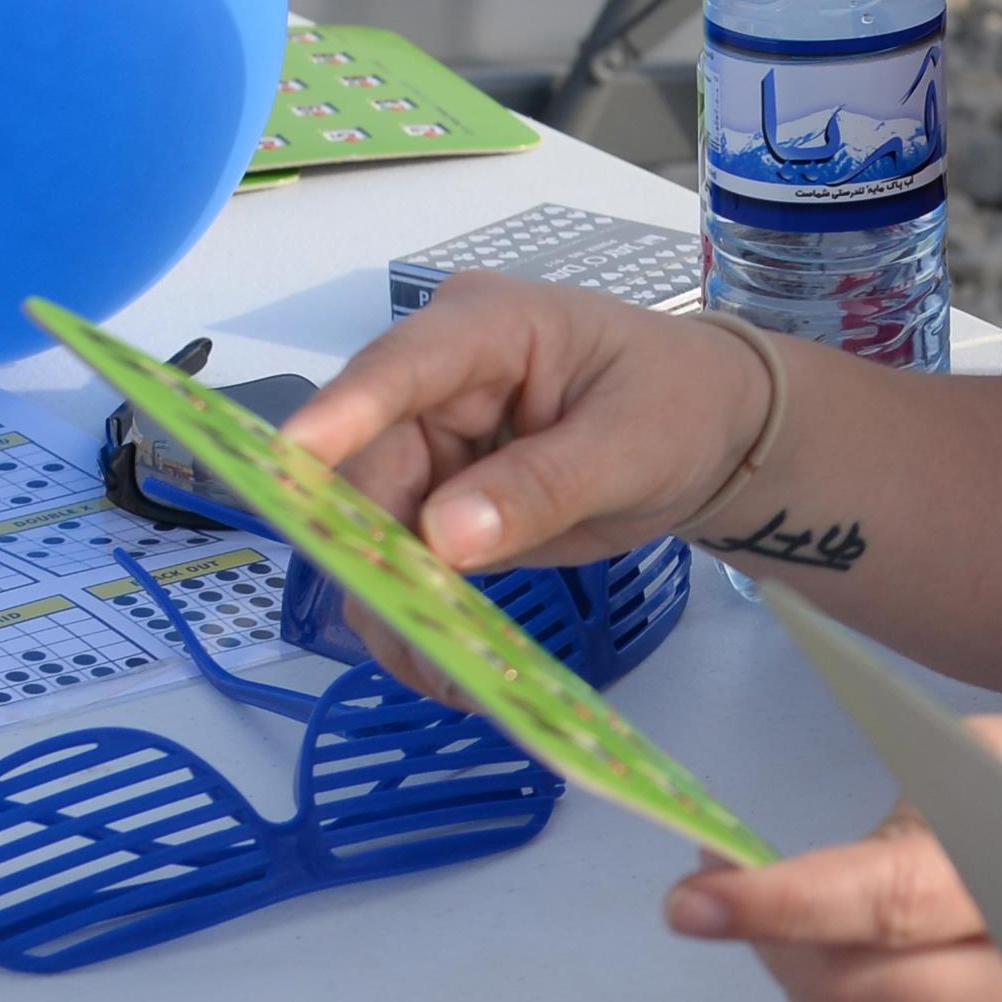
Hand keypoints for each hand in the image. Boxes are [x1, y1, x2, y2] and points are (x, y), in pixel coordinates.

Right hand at [280, 280, 781, 705]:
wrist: (710, 434)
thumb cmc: (679, 405)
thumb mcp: (631, 444)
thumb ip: (542, 485)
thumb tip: (443, 537)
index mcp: (487, 328)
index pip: (401, 365)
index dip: (343, 413)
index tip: (292, 461)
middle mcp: (434, 383)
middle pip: (364, 467)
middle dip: (372, 552)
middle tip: (410, 634)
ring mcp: (426, 445)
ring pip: (366, 530)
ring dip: (392, 603)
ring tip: (448, 673)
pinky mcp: (430, 503)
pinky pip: (398, 565)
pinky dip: (416, 618)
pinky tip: (452, 669)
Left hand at [665, 715, 1001, 1001]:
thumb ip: (914, 812)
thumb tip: (794, 875)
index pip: (895, 902)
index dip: (784, 904)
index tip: (690, 899)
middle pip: (864, 992)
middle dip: (777, 944)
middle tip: (735, 889)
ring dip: (805, 994)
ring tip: (807, 935)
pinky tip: (859, 985)